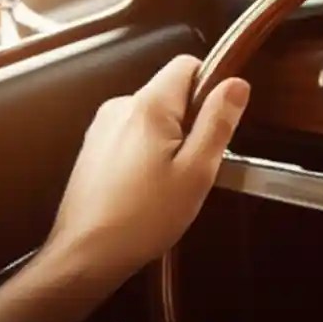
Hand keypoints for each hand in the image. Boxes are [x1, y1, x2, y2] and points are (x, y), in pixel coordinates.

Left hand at [45, 55, 249, 282]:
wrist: (85, 256)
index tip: (215, 125)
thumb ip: (218, 122)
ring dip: (168, 140)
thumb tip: (237, 83)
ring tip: (169, 182)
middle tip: (194, 165)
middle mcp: (120, 107)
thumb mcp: (196, 171)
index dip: (210, 87)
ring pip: (152, 116)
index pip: (187, 65)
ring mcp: (102, 127)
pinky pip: (133, 135)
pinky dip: (147, 153)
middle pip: (170, 93)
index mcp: (147, 106)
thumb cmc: (145, 217)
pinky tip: (146, 189)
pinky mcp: (93, 148)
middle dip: (190, 121)